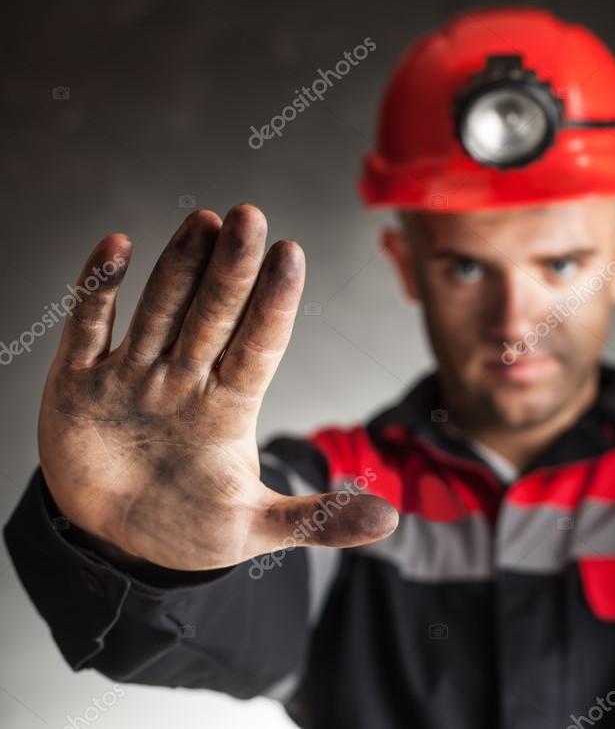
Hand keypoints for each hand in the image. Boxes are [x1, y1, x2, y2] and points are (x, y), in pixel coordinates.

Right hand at [39, 205, 397, 570]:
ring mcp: (133, 377)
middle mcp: (185, 381)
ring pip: (159, 311)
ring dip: (178, 267)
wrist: (114, 540)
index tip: (291, 256)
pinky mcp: (80, 381)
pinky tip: (117, 247)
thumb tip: (391, 519)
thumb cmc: (188, 528)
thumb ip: (318, 520)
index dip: (273, 304)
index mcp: (228, 409)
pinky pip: (88, 328)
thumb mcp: (255, 530)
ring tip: (202, 222)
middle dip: (231, 270)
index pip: (259, 346)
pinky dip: (97, 290)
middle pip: (213, 316)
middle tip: (249, 217)